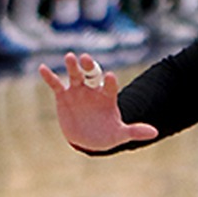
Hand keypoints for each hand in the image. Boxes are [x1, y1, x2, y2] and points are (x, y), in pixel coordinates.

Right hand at [38, 53, 156, 152]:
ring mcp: (78, 91)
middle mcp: (93, 89)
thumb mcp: (120, 134)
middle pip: (92, 74)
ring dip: (72, 66)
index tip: (111, 77)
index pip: (110, 86)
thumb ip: (134, 131)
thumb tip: (154, 132)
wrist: (88, 139)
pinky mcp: (64, 96)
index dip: (111, 82)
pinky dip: (50, 76)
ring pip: (75, 75)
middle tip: (86, 57)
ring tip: (70, 57)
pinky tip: (43, 68)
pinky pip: (56, 84)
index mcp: (108, 96)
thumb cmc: (106, 134)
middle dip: (89, 66)